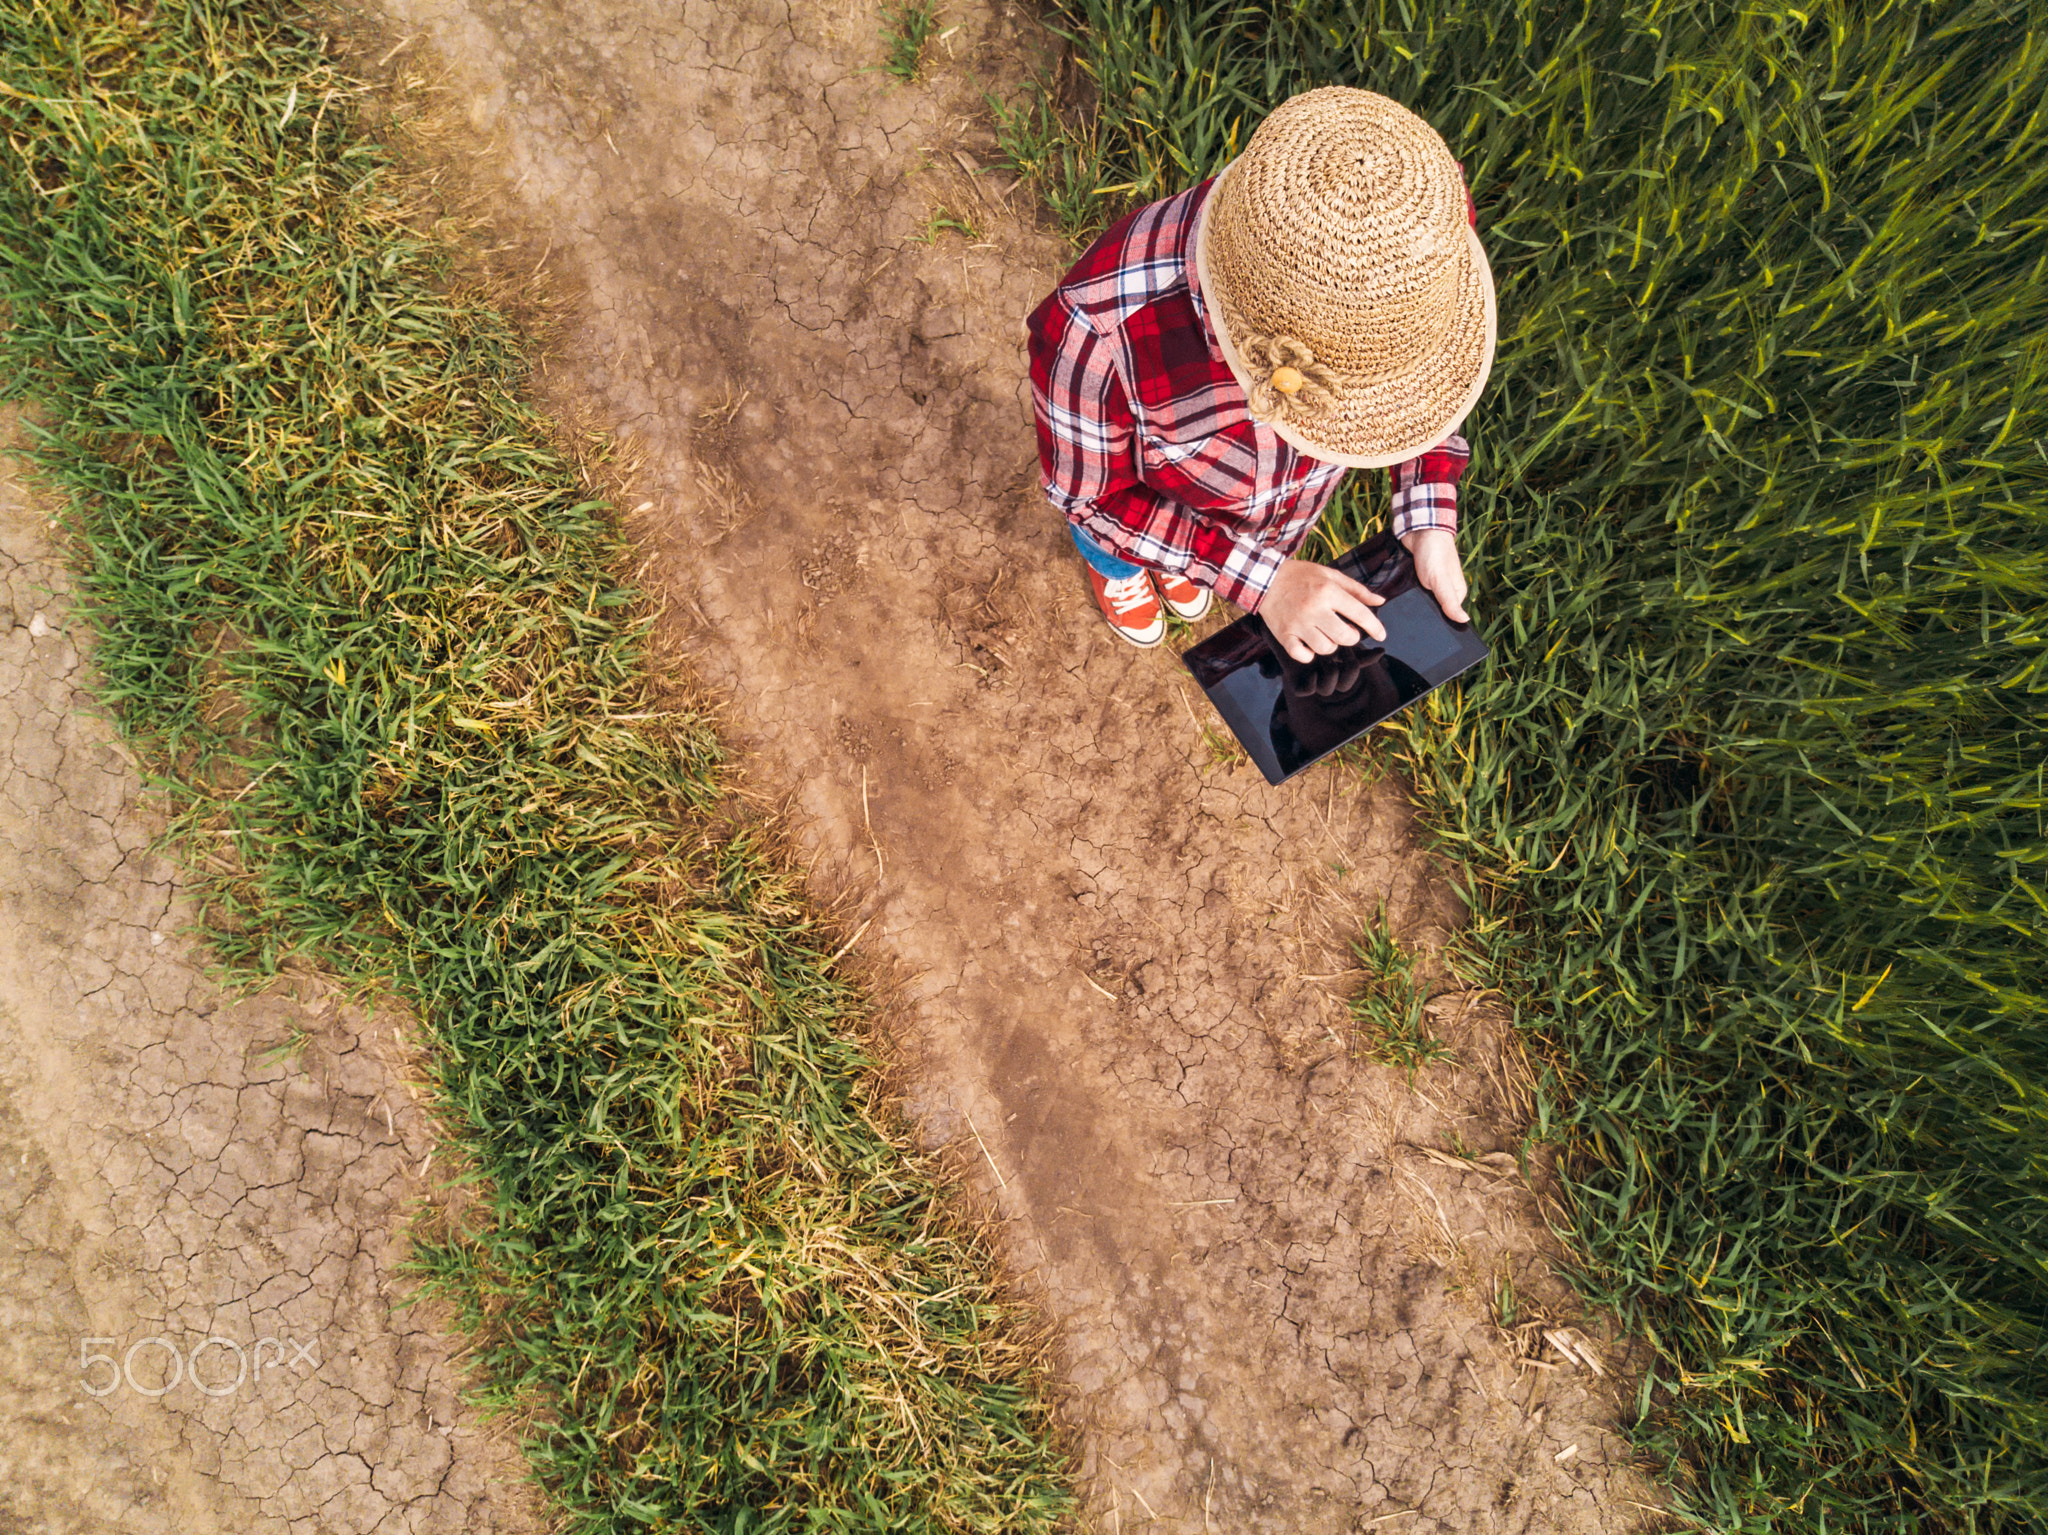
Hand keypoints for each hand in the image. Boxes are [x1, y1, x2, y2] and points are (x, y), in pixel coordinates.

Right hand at [1259, 558, 1386, 662]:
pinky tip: (1310, 646)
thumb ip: (1356, 590)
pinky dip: (1309, 655)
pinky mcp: (1284, 634)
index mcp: (1328, 591)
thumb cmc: (1301, 576)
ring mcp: (1298, 623)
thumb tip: (1380, 601)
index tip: (1382, 635)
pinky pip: (1302, 655)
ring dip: (1331, 645)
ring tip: (1326, 635)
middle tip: (1347, 632)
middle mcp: (1314, 608)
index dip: (1375, 627)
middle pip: (1345, 636)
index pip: (1360, 614)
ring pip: (1325, 648)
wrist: (1265, 578)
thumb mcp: (1330, 575)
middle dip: (1352, 637)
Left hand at [1401, 528, 1469, 622]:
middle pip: (1432, 610)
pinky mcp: (1417, 579)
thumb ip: (1450, 601)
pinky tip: (1394, 602)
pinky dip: (1404, 595)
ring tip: (1396, 615)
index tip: (1422, 632)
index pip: (1447, 616)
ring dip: (1409, 606)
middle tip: (1406, 623)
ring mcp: (1430, 585)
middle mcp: (1444, 590)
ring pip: (1419, 602)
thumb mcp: (1441, 580)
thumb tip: (1464, 621)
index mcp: (1456, 593)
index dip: (1435, 624)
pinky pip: (1410, 592)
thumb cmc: (1434, 553)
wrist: (1419, 529)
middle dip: (1420, 615)